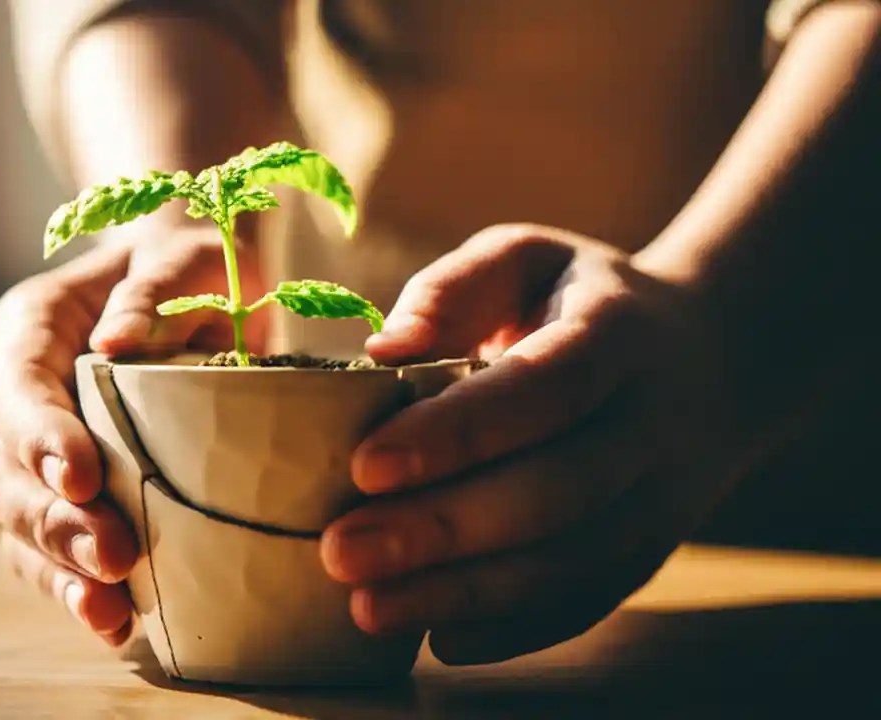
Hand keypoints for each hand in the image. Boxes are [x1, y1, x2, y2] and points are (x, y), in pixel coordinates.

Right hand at [0, 223, 266, 644]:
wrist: (202, 293)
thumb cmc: (194, 267)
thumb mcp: (188, 260)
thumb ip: (154, 291)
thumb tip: (114, 343)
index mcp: (36, 327)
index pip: (15, 384)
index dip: (39, 436)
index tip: (83, 477)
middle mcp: (23, 394)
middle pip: (4, 468)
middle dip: (52, 520)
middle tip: (115, 555)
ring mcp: (39, 451)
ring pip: (17, 520)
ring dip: (57, 567)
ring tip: (108, 605)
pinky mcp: (72, 495)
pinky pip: (51, 551)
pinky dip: (75, 588)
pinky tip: (116, 622)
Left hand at [321, 224, 763, 663]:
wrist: (714, 357)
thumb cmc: (579, 300)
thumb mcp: (525, 259)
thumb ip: (451, 292)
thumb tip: (381, 354)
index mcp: (620, 333)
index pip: (545, 388)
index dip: (459, 431)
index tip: (365, 464)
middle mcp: (654, 424)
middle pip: (557, 492)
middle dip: (443, 529)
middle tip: (341, 551)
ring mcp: (662, 498)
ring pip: (571, 563)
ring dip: (465, 595)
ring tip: (368, 609)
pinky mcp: (650, 551)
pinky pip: (587, 603)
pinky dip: (513, 631)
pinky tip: (437, 640)